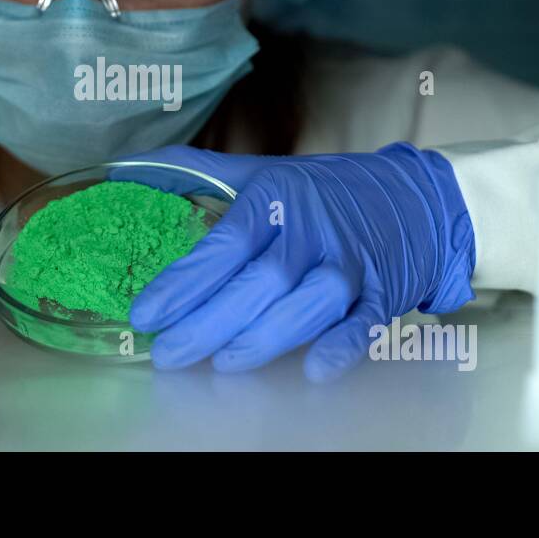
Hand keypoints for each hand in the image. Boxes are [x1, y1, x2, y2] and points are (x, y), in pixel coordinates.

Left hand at [126, 144, 474, 380]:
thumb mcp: (260, 171)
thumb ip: (193, 170)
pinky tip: (314, 369)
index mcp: (276, 199)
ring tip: (223, 363)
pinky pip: (364, 322)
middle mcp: (312, 231)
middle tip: (168, 354)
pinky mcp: (383, 293)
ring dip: (266, 336)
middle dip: (210, 321)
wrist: (416, 197)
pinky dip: (342, 346)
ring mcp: (351, 263)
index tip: (145, 313)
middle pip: (260, 280)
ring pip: (309, 303)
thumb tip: (122, 167)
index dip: (185, 281)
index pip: (225, 243)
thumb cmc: (322, 191)